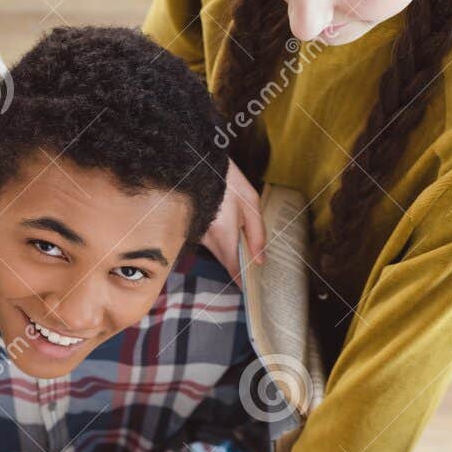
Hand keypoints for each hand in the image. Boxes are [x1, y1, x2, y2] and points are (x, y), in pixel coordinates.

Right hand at [201, 159, 265, 279]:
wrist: (197, 161)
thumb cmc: (226, 179)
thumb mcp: (250, 202)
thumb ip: (257, 233)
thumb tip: (261, 260)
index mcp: (225, 233)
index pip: (233, 268)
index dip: (241, 280)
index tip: (248, 290)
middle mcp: (207, 238)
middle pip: (225, 261)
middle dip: (237, 264)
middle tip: (252, 267)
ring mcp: (196, 234)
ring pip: (216, 251)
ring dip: (228, 250)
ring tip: (243, 244)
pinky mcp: (190, 229)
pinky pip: (208, 240)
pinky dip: (218, 239)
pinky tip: (225, 229)